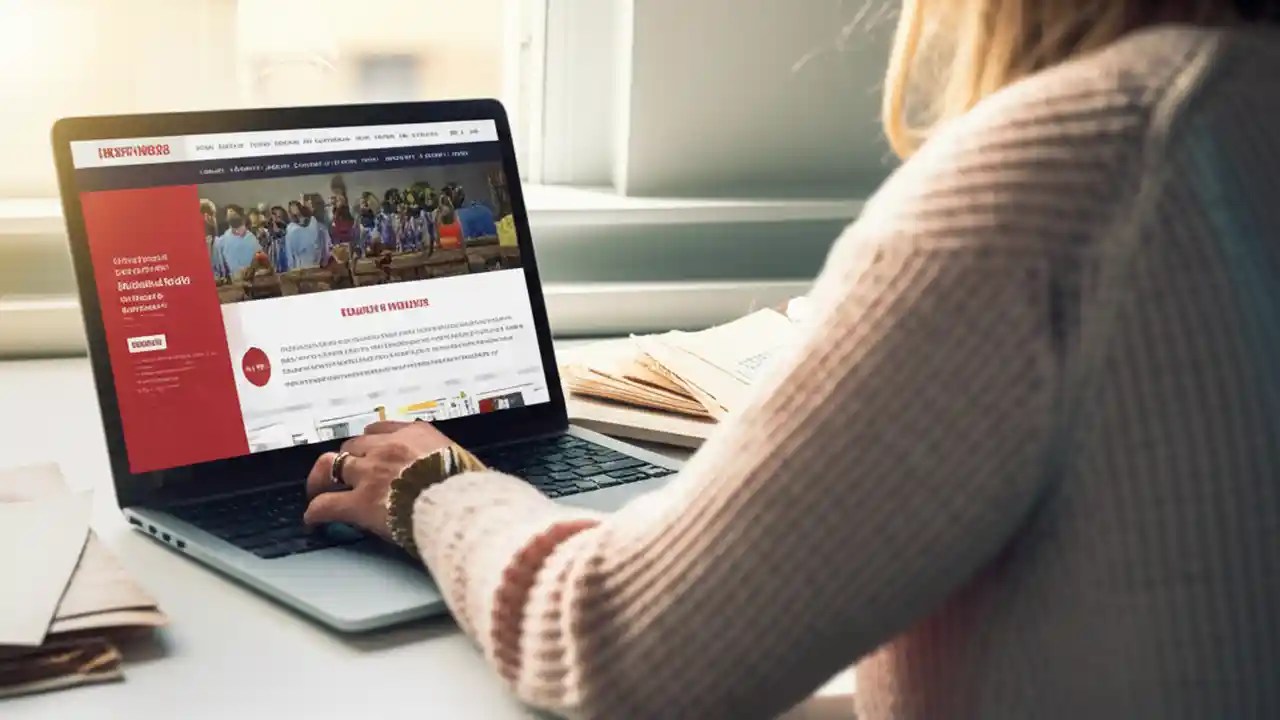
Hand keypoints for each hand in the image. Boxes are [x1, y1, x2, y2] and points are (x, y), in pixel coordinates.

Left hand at [304, 421, 452, 539]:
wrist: (462, 505)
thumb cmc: (470, 487)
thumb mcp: (460, 460)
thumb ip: (443, 459)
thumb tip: (446, 473)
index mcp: (415, 434)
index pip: (381, 428)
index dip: (371, 441)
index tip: (369, 448)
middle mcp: (388, 447)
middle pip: (354, 444)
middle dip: (348, 458)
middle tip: (344, 472)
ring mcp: (371, 473)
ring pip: (333, 466)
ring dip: (323, 478)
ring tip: (318, 488)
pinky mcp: (360, 502)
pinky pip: (327, 504)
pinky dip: (317, 510)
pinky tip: (314, 518)